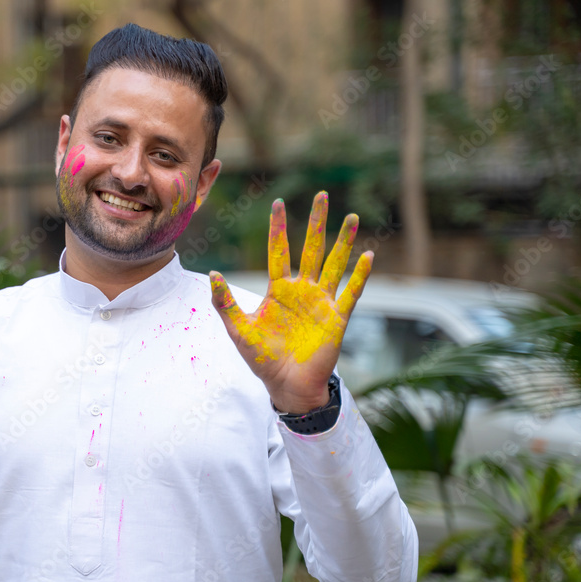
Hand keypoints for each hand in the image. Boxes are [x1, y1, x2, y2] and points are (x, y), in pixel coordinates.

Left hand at [209, 192, 370, 412]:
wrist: (287, 386)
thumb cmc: (262, 359)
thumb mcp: (238, 330)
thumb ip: (224, 303)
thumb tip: (212, 274)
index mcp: (279, 290)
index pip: (278, 251)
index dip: (278, 228)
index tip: (278, 203)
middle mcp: (303, 290)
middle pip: (312, 248)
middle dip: (316, 222)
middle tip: (321, 195)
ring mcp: (322, 302)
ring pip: (335, 264)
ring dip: (343, 241)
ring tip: (351, 217)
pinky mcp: (337, 319)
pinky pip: (351, 293)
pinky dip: (359, 275)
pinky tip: (368, 256)